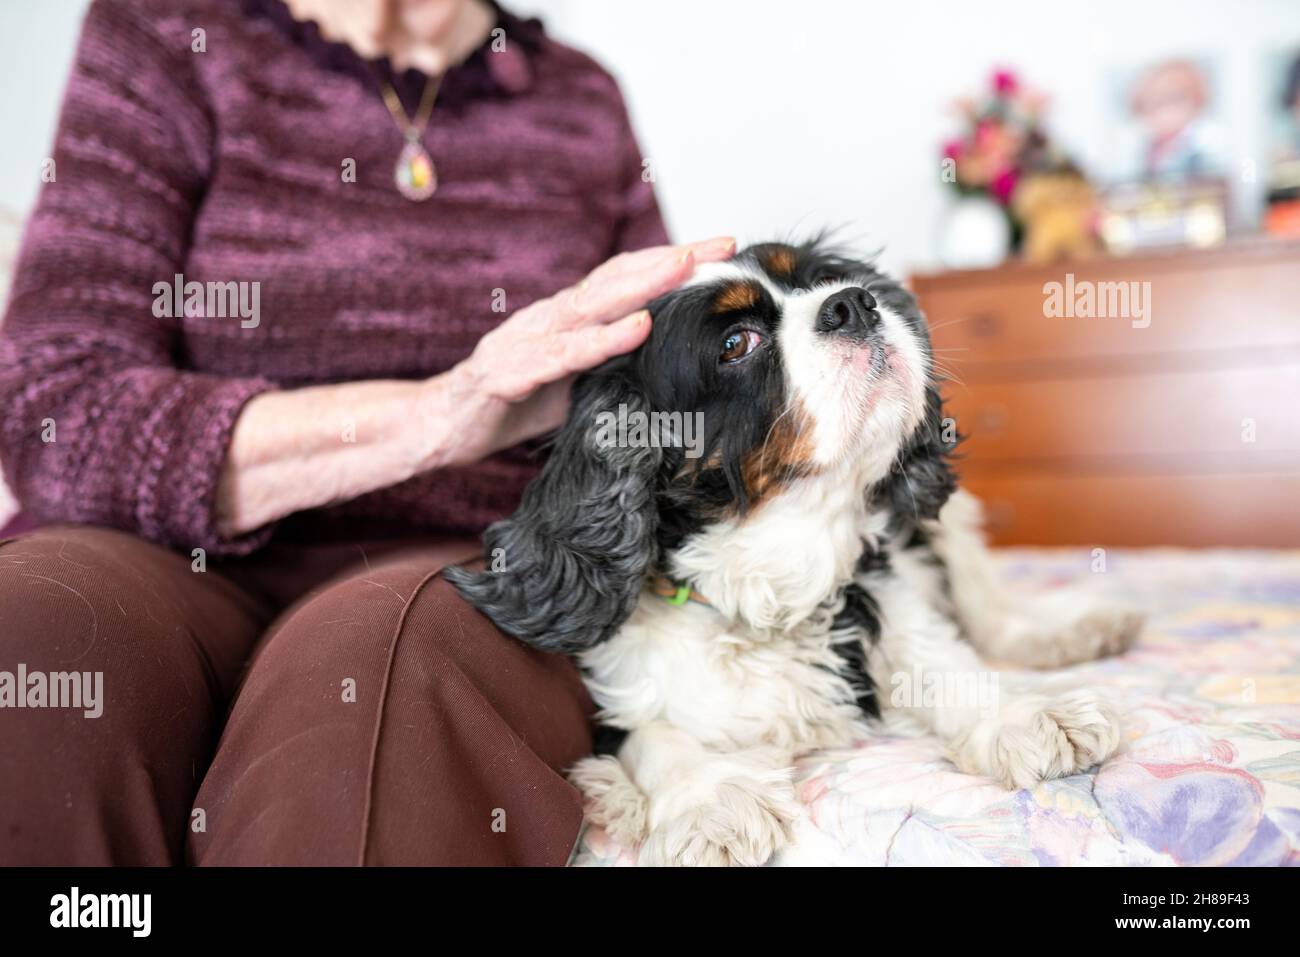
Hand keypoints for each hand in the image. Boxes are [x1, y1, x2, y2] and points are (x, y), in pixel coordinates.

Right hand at [424, 237, 736, 467]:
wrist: (440, 427)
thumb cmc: (509, 403)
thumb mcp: (573, 382)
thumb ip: (609, 364)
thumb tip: (663, 363)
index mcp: (565, 317)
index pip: (624, 279)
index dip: (670, 263)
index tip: (722, 250)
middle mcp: (548, 317)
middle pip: (616, 278)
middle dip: (670, 260)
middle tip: (720, 245)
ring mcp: (527, 340)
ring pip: (592, 306)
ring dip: (642, 285)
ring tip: (685, 268)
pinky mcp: (510, 373)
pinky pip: (564, 354)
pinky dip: (603, 340)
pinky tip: (637, 329)